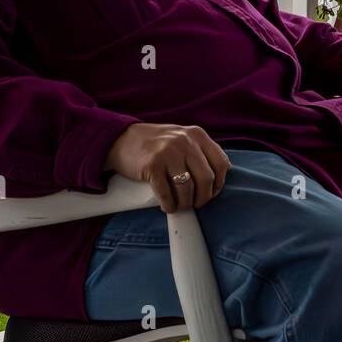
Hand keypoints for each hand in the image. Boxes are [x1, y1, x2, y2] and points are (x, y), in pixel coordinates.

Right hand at [104, 123, 230, 212]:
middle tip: (196, 203)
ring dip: (185, 203)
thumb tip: (220, 174)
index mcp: (197, 135)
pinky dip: (169, 205)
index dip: (219, 183)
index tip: (211, 192)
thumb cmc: (155, 142)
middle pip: (206, 178)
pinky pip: (166, 193)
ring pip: (187, 188)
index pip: (221, 163)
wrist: (121, 138)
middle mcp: (185, 142)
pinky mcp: (152, 166)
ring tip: (180, 205)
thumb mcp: (182, 137)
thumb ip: (200, 150)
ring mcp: (168, 153)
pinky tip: (168, 206)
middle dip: (203, 197)